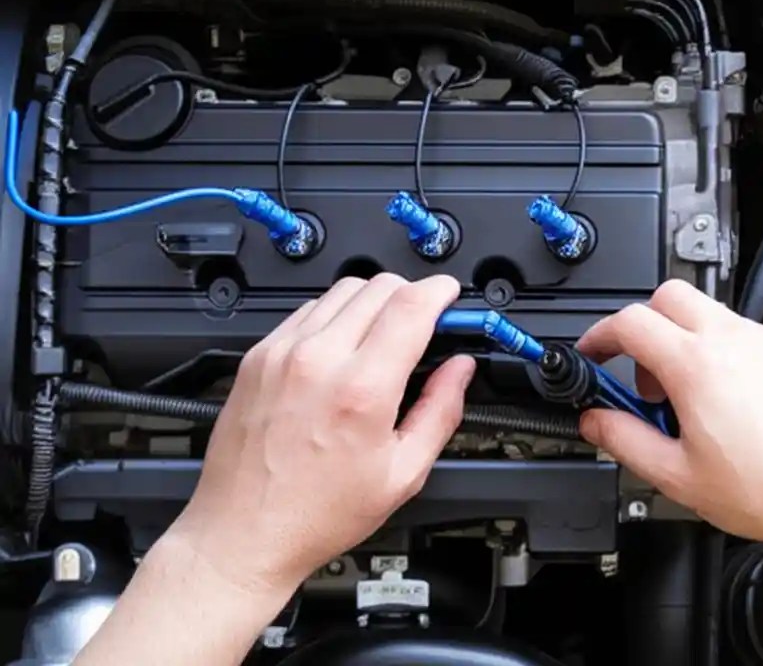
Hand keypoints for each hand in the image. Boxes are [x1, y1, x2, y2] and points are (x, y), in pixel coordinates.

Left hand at [164, 274, 475, 596]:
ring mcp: (281, 354)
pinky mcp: (257, 358)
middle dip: (411, 295)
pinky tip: (342, 351)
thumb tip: (460, 371)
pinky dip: (334, 317)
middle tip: (424, 323)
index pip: (410, 305)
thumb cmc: (315, 514)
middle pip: (378, 286)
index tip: (450, 296)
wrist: (243, 534)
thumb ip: (441, 412)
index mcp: (361, 390)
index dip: (440, 291)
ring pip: (341, 291)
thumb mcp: (403, 475)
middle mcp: (317, 361)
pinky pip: (306, 312)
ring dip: (373, 302)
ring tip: (382, 339)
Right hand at [577, 280, 762, 549]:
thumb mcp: (677, 476)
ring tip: (689, 399)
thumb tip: (597, 422)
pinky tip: (731, 400)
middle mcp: (734, 340)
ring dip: (685, 341)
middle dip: (644, 326)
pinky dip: (725, 352)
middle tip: (641, 376)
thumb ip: (625, 441)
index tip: (594, 353)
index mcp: (696, 366)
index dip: (600, 335)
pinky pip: (746, 333)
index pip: (630, 322)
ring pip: (711, 314)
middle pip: (669, 297)